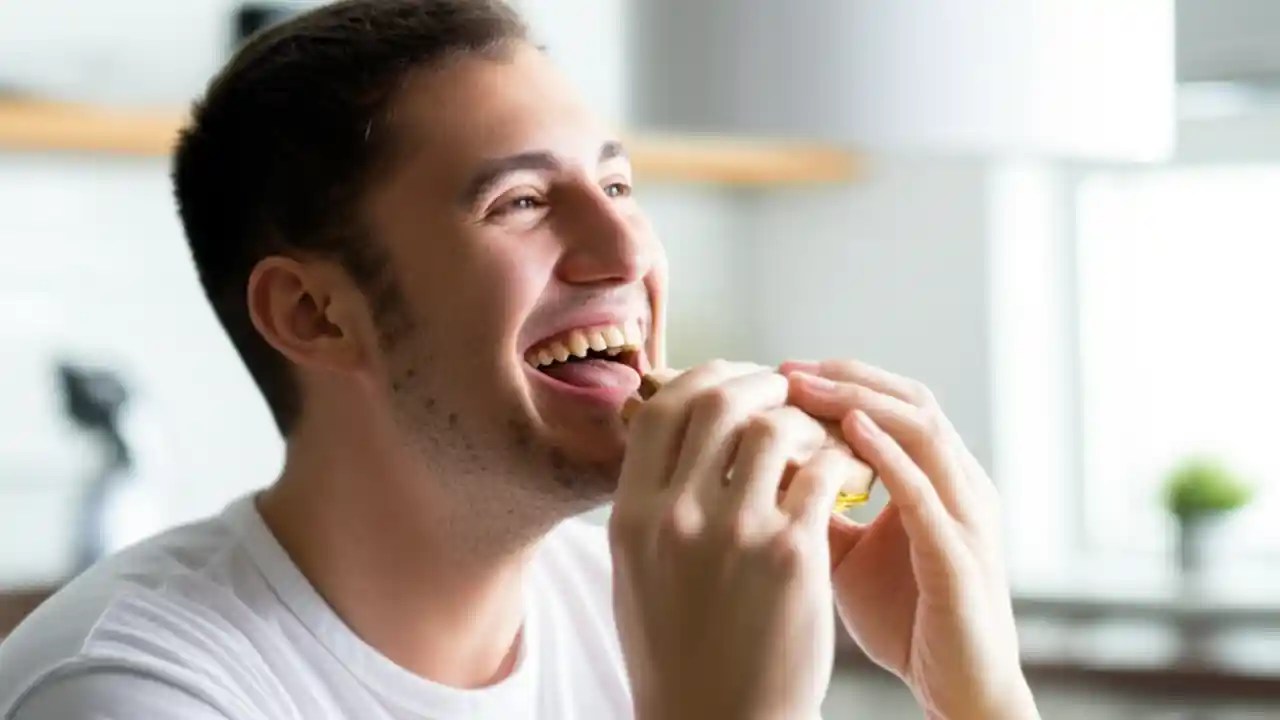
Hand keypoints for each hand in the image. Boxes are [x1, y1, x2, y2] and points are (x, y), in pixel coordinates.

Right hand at [609, 360, 847, 719]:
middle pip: (719, 403)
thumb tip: (668, 438)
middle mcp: (676, 515)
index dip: (703, 380)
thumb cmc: (678, 653)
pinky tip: (850, 477)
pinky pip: (822, 472)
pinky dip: (842, 461)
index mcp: (632, 516)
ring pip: (775, 427)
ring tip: (822, 439)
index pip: (662, 410)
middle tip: (786, 394)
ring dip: (805, 422)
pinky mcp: (792, 555)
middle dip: (759, 385)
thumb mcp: (636, 573)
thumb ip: (649, 504)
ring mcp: (735, 533)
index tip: (733, 381)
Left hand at [783, 360, 1038, 719]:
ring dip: (861, 402)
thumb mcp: (846, 551)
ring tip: (807, 387)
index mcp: (937, 478)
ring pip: (922, 431)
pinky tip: (848, 434)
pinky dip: (888, 456)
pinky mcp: (960, 558)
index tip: (780, 372)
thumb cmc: (906, 619)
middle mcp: (960, 484)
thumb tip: (759, 469)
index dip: (840, 380)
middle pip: (910, 401)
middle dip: (846, 378)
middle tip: (787, 369)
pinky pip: (926, 494)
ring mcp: (966, 517)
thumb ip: (817, 506)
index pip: (893, 404)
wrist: (957, 690)